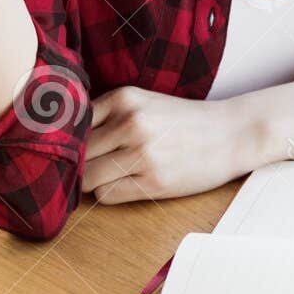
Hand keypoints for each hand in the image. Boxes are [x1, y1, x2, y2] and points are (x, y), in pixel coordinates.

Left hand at [81, 83, 259, 203]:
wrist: (232, 134)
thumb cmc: (183, 121)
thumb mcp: (143, 103)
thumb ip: (106, 115)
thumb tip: (61, 141)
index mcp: (124, 98)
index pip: (71, 124)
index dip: (67, 140)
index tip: (69, 148)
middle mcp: (130, 122)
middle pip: (76, 153)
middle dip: (77, 163)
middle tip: (90, 165)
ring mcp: (142, 153)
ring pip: (86, 178)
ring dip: (92, 181)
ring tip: (110, 175)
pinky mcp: (154, 182)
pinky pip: (106, 195)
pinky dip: (108, 193)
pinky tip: (127, 184)